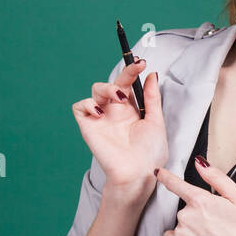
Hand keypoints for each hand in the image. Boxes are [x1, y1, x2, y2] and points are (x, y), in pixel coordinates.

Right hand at [72, 58, 166, 195]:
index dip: (132, 71)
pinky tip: (100, 112)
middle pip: (112, 83)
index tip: (141, 62)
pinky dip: (88, 104)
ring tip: (118, 97)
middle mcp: (115, 111)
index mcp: (131, 110)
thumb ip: (152, 97)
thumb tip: (152, 74)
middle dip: (123, 74)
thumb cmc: (150, 152)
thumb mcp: (156, 120)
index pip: (129, 84)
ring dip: (106, 88)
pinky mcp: (88, 126)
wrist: (138, 173)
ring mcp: (101, 118)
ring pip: (96, 90)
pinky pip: (80, 106)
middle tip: (134, 70)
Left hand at [155, 157, 235, 235]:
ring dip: (191, 228)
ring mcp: (181, 234)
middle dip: (198, 214)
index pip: (177, 185)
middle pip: (185, 209)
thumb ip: (217, 178)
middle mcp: (187, 216)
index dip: (167, 177)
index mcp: (201, 201)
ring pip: (180, 225)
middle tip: (217, 225)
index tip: (159, 173)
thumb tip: (201, 165)